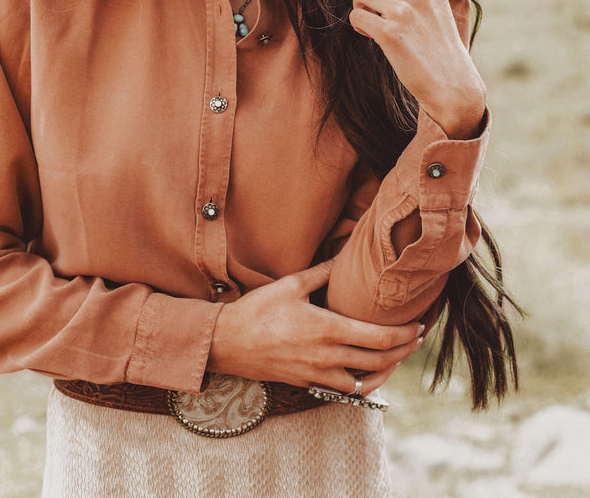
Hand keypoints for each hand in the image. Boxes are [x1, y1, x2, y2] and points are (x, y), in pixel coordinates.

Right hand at [207, 261, 423, 396]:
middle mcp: (327, 357)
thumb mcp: (291, 284)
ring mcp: (318, 375)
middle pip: (380, 362)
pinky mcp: (308, 384)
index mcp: (328, 330)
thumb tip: (346, 256)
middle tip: (418, 339)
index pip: (380, 338)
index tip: (419, 325)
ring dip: (388, 370)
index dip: (405, 334)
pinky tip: (368, 371)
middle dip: (405, 351)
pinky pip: (345, 389)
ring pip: (366, 382)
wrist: (227, 343)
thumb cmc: (258, 310)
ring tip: (398, 355)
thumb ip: (323, 272)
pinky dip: (363, 383)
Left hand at [349, 0, 485, 138]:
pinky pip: (356, 15)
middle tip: (372, 7)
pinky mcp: (389, 33)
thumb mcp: (436, 6)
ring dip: (360, 7)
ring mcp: (403, 12)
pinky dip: (359, 25)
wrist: (451, 83)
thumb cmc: (439, 46)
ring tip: (372, 23)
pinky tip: (371, 35)